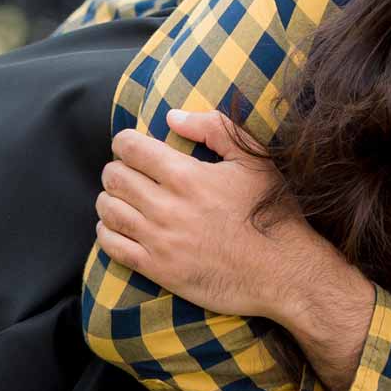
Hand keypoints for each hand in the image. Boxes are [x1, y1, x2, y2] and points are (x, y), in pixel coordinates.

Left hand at [94, 110, 302, 321]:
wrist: (283, 273)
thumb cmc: (271, 213)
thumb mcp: (253, 160)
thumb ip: (214, 128)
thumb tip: (173, 117)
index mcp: (187, 176)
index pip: (131, 148)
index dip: (124, 142)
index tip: (131, 147)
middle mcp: (167, 208)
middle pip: (114, 178)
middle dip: (115, 169)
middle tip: (126, 172)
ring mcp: (160, 241)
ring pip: (109, 211)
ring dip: (109, 199)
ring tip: (120, 198)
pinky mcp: (159, 270)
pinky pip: (114, 248)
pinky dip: (107, 233)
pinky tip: (116, 228)